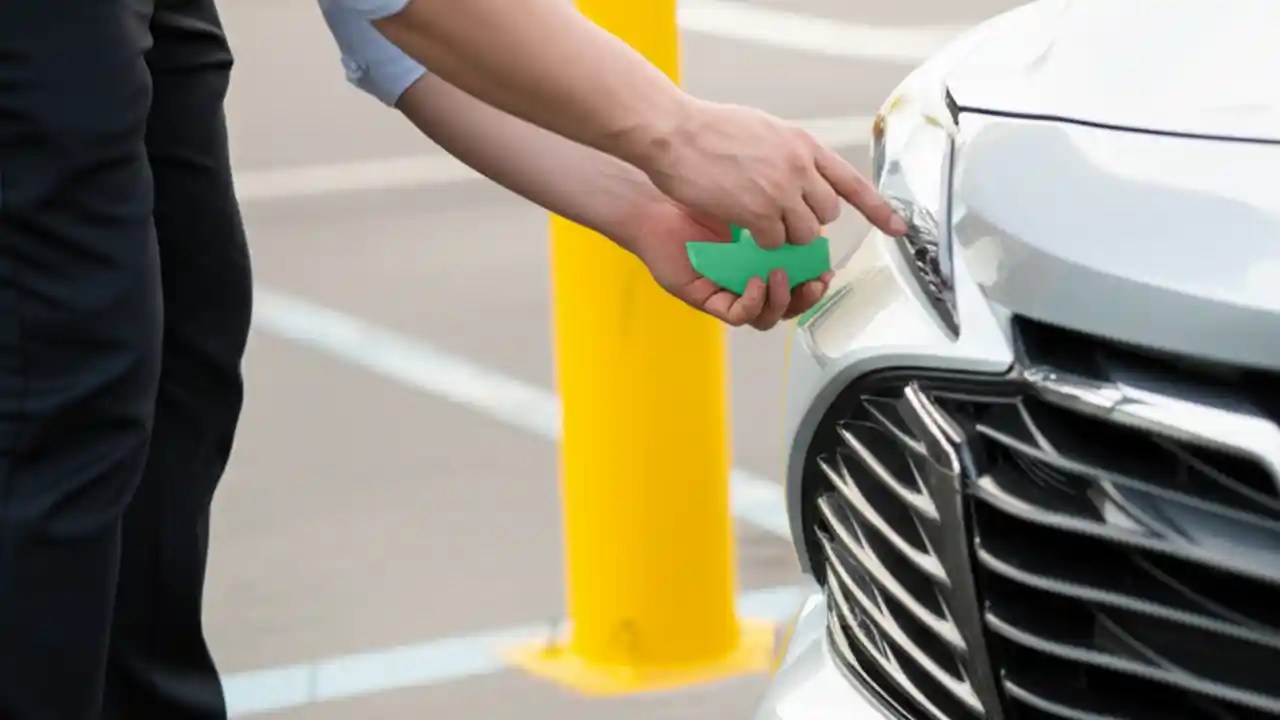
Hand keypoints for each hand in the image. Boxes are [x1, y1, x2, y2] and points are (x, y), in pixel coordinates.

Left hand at [620, 196, 832, 329]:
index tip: (828, 265)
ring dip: (782, 300)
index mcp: (766, 258)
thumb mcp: (753, 196)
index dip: (818, 278)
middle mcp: (750, 279)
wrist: (658, 201)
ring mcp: (729, 291)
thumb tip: (820, 214)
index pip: (801, 279)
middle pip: (791, 302)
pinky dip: (751, 302)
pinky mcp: (708, 299)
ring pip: (767, 315)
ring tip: (780, 275)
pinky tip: (755, 282)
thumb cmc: (701, 192)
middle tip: (817, 280)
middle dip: (808, 296)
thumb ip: (785, 208)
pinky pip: (737, 314)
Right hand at [630, 98, 907, 248]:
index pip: (852, 182)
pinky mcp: (759, 213)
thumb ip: (787, 152)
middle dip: (808, 221)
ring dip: (785, 235)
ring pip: (803, 234)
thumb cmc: (707, 130)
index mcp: (804, 145)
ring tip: (758, 222)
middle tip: (780, 217)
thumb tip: (800, 170)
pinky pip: (775, 244)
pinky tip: (742, 228)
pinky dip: (762, 243)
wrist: (674, 133)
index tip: (898, 228)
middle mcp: (800, 167)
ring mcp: (782, 191)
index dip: (878, 209)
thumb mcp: (762, 129)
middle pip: (826, 214)